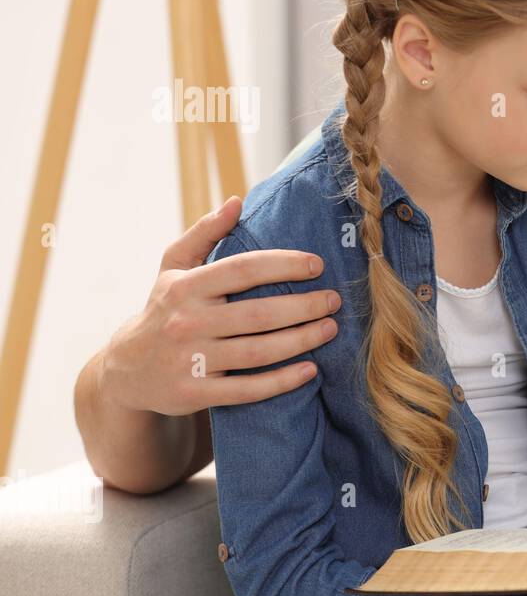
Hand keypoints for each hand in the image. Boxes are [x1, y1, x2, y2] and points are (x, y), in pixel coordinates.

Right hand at [100, 195, 341, 415]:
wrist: (124, 370)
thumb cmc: (163, 309)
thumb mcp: (173, 267)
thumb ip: (204, 233)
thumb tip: (237, 202)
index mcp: (186, 287)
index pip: (243, 269)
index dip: (284, 265)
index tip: (317, 265)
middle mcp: (186, 322)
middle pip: (258, 314)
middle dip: (303, 306)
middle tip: (334, 301)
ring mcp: (190, 361)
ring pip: (258, 352)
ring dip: (301, 341)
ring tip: (331, 329)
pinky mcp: (194, 394)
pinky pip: (247, 389)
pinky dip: (282, 381)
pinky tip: (311, 370)